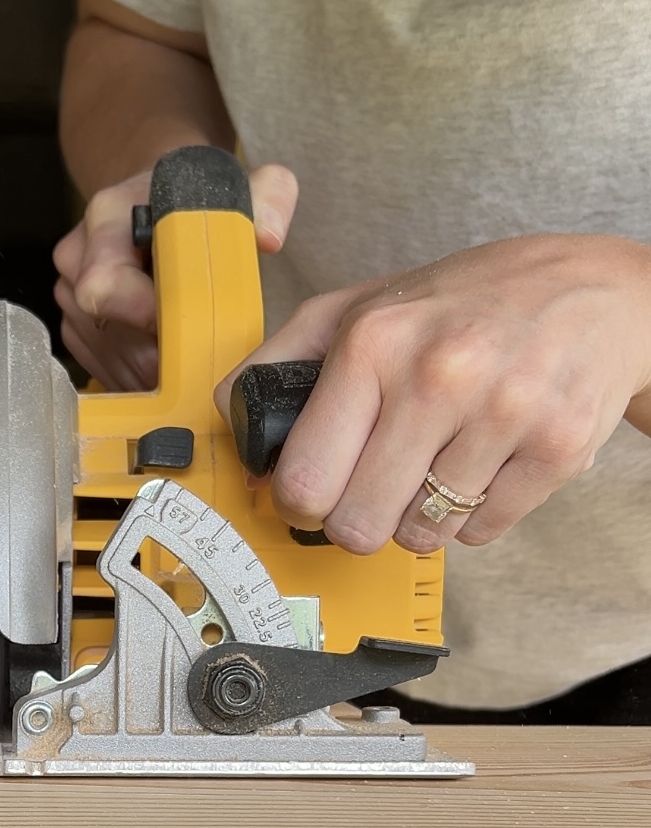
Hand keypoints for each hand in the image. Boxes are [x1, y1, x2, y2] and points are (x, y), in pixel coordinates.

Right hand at [53, 161, 298, 391]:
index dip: (145, 315)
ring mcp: (70, 300)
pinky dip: (143, 378)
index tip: (187, 324)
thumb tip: (269, 236)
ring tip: (192, 351)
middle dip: (161, 352)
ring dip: (155, 370)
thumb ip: (267, 196)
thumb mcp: (237, 186)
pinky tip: (171, 359)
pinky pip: (107, 372)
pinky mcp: (76, 333)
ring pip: (112, 360)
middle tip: (205, 351)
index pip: (104, 284)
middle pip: (112, 334)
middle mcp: (76, 260)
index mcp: (106, 219)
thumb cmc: (193, 200)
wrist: (152, 202)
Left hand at [218, 234, 650, 554]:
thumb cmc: (465, 304)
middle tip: (376, 486)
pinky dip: (474, 515)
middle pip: (357, 526)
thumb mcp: (360, 306)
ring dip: (419, 516)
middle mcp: (440, 374)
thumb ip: (280, 364)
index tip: (314, 492)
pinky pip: (481, 535)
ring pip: (421, 536)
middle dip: (359, 518)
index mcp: (374, 342)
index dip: (300, 502)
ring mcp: (504, 412)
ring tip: (436, 464)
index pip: (304, 482)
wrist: (595, 290)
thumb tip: (232, 426)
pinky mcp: (557, 448)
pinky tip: (483, 464)